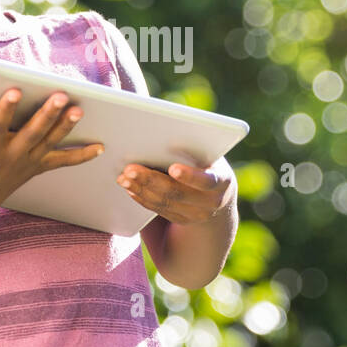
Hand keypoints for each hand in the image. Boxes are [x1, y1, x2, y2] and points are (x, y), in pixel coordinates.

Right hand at [0, 87, 103, 211]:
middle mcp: (12, 154)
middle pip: (33, 132)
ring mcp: (27, 162)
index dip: (6, 108)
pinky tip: (99, 148)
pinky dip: (81, 156)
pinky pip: (62, 161)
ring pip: (50, 142)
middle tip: (61, 96)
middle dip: (48, 114)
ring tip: (79, 111)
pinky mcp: (37, 167)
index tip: (14, 90)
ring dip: (66, 126)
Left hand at [115, 155, 234, 225]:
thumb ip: (195, 146)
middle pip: (178, 193)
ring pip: (165, 203)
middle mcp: (212, 202)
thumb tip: (166, 126)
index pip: (207, 180)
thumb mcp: (210, 154)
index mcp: (222, 180)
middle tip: (130, 169)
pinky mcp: (182, 220)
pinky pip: (160, 210)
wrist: (219, 194)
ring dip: (141, 189)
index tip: (172, 168)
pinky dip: (143, 198)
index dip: (190, 175)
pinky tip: (130, 189)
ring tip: (124, 177)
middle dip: (152, 180)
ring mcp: (196, 214)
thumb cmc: (209, 163)